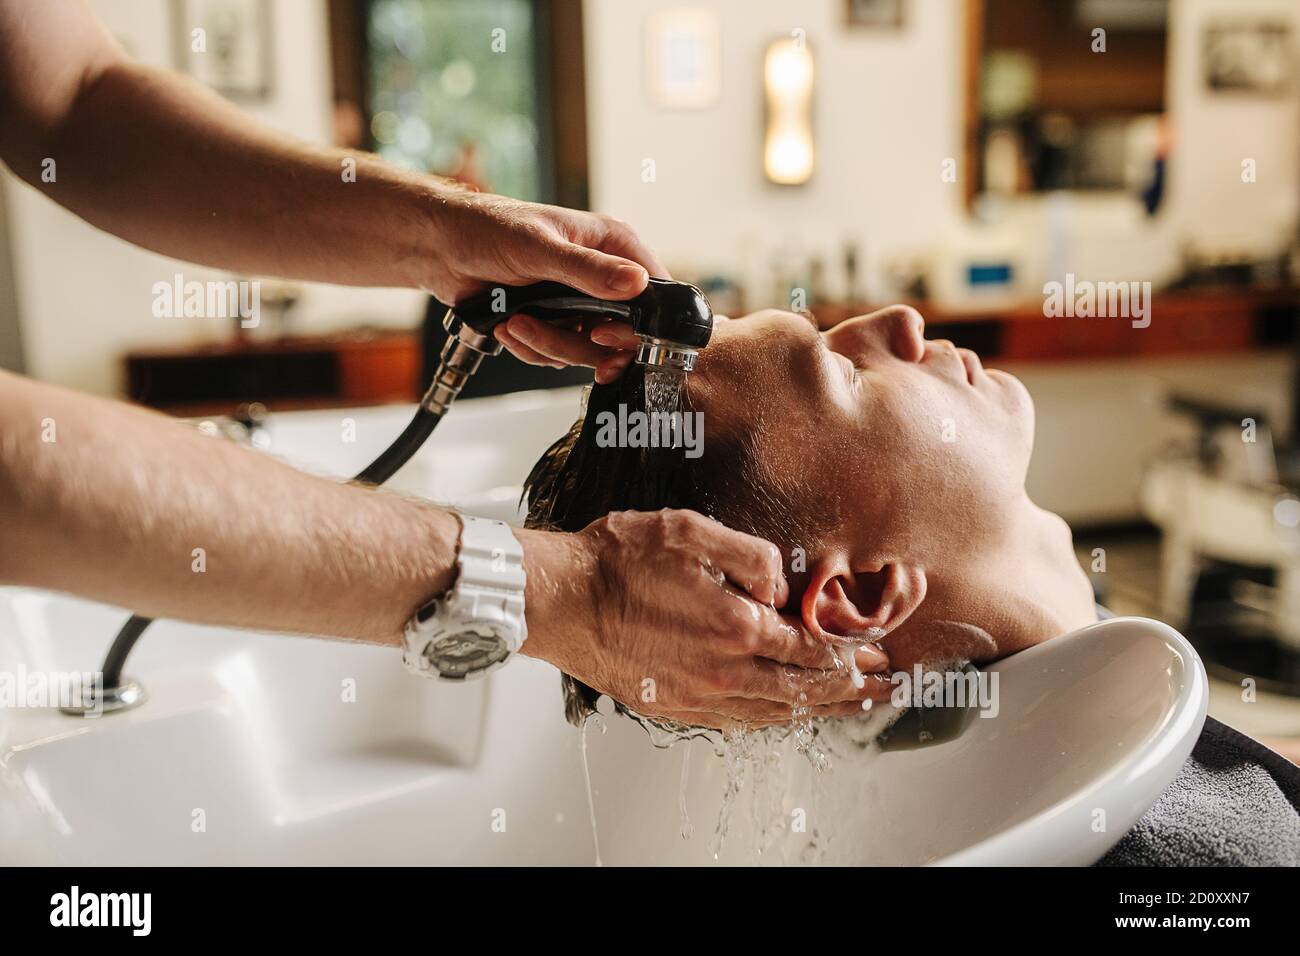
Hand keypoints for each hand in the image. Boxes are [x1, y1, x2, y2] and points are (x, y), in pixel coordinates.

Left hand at [426, 187, 667, 382]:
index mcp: (613, 245)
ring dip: (550, 344)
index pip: (653, 292)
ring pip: (589, 350)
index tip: (605, 334)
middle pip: (622, 332)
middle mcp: (603, 276)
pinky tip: (511, 326)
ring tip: (517, 322)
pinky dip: (533, 348)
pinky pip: (560, 355)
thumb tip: (636, 283)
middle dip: (584, 342)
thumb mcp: (540, 247)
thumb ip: (588, 269)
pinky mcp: (557, 323)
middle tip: (558, 333)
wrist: (442, 248)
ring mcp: (580, 303)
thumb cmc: (488, 228)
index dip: (638, 323)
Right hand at [518, 510, 893, 729]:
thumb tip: (784, 585)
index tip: (876, 651)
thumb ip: (750, 556)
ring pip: (774, 713)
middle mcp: (722, 671)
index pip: (812, 648)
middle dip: (851, 688)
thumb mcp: (690, 532)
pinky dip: (772, 719)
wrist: (558, 599)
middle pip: (804, 690)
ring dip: (818, 710)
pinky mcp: (672, 705)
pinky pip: (737, 722)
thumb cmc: (614, 562)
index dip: (850, 651)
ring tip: (848, 707)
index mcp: (735, 627)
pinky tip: (782, 713)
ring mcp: (697, 695)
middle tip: (884, 688)